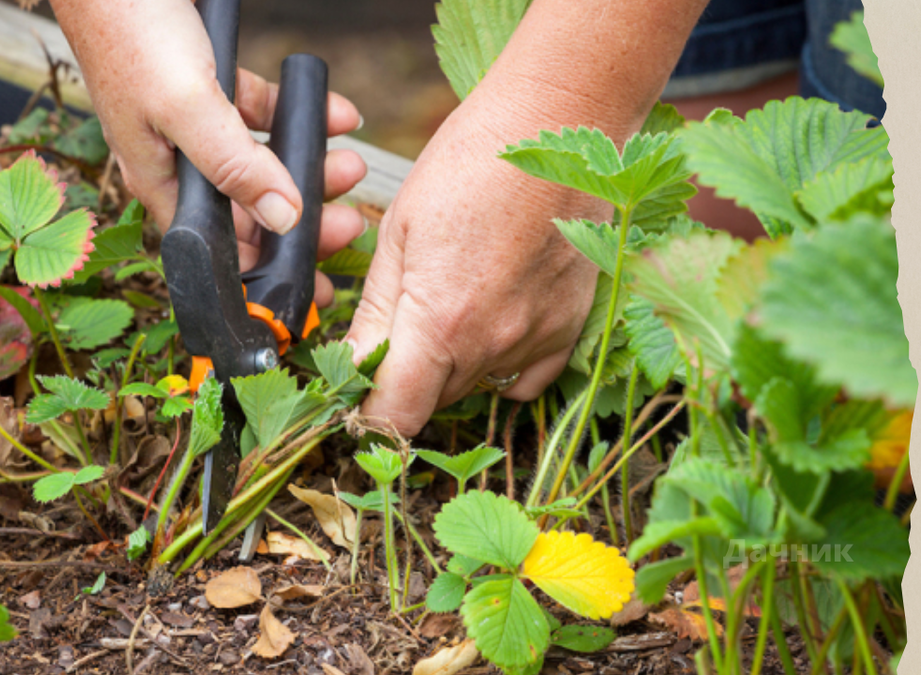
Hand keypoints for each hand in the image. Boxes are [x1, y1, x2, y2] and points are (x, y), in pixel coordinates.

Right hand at [50, 0, 366, 304]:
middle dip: (303, 220)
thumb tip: (284, 220)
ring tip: (351, 163)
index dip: (266, 272)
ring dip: (310, 168)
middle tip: (351, 222)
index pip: (220, 250)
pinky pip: (265, 114)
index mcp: (159, 182)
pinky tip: (336, 113)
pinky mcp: (213, 86)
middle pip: (249, 211)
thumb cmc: (131, 31)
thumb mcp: (186, 106)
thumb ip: (234, 166)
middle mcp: (178, 163)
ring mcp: (197, 126)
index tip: (315, 288)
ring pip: (264, 165)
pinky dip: (300, 116)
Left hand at [345, 95, 610, 436]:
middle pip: (431, 402)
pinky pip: (523, 378)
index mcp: (439, 322)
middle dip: (403, 379)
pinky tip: (488, 319)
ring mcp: (538, 340)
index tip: (356, 393)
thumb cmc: (470, 163)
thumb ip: (375, 314)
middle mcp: (493, 345)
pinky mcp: (569, 328)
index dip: (367, 416)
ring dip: (448, 367)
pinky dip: (498, 364)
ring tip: (447, 301)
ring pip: (473, 387)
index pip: (394, 416)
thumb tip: (351, 369)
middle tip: (397, 323)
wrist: (558, 126)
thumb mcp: (399, 232)